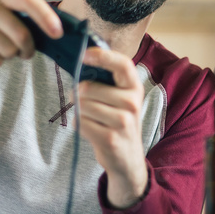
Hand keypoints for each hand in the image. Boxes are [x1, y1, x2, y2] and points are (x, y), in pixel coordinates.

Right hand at [0, 0, 61, 107]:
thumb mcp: (12, 23)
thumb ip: (33, 22)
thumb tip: (62, 32)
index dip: (45, 17)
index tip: (58, 34)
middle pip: (21, 30)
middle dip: (28, 47)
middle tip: (26, 53)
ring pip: (8, 48)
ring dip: (9, 56)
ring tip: (1, 52)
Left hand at [76, 47, 147, 208]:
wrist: (127, 159)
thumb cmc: (118, 123)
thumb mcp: (121, 100)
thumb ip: (107, 81)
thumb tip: (80, 61)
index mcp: (135, 88)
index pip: (123, 64)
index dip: (102, 56)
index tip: (84, 54)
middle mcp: (132, 103)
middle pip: (90, 88)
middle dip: (79, 94)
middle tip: (83, 101)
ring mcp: (123, 122)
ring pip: (83, 106)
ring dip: (79, 111)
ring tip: (91, 118)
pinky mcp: (110, 138)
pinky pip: (81, 123)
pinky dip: (79, 125)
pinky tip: (91, 130)